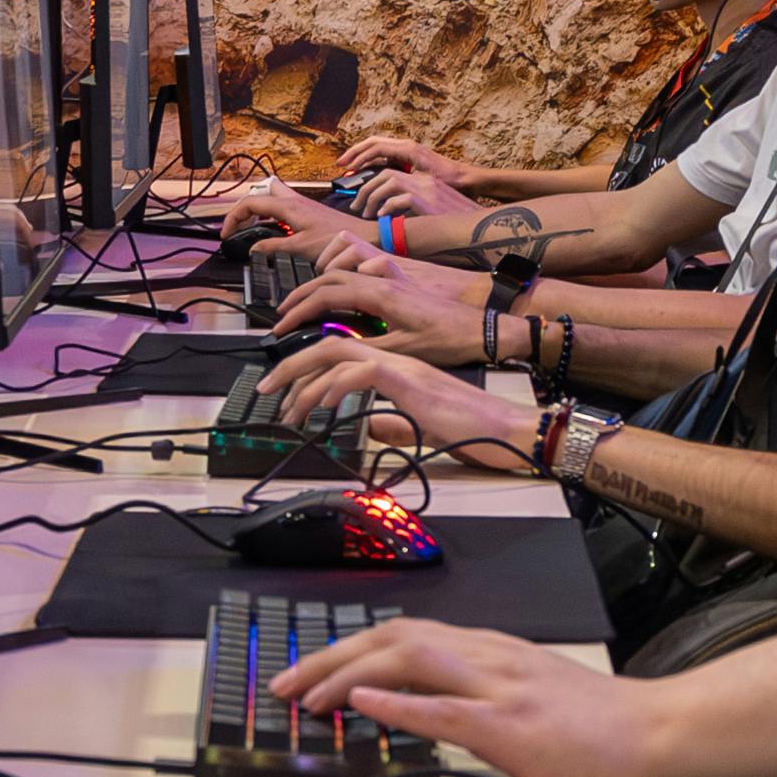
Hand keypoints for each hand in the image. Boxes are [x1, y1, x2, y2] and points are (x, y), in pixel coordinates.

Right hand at [263, 252, 476, 350]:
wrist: (485, 326)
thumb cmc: (452, 339)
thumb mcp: (405, 351)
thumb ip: (366, 347)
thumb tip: (334, 351)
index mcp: (381, 294)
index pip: (326, 294)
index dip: (298, 311)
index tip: (281, 327)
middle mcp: (384, 278)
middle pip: (328, 276)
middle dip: (300, 295)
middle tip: (282, 315)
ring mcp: (392, 275)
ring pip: (343, 267)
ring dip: (317, 281)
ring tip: (303, 300)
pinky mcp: (400, 280)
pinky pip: (361, 265)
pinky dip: (341, 271)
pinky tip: (338, 285)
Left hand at [265, 338, 530, 457]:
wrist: (511, 430)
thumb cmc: (474, 431)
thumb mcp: (420, 427)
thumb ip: (392, 422)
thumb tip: (368, 426)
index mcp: (397, 369)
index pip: (340, 355)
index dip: (306, 372)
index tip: (284, 396)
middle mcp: (396, 360)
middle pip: (329, 346)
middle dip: (290, 367)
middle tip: (265, 391)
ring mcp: (403, 367)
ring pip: (337, 353)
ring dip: (304, 380)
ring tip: (286, 408)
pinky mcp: (410, 381)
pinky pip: (360, 373)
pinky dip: (334, 387)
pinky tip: (321, 408)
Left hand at [287, 624, 662, 776]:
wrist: (651, 729)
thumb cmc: (592, 720)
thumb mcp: (523, 688)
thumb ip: (472, 689)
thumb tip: (415, 705)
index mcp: (485, 648)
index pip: (401, 634)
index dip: (345, 650)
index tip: (304, 672)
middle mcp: (484, 655)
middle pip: (391, 638)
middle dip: (328, 658)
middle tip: (281, 684)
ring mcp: (497, 687)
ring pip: (408, 661)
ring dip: (347, 676)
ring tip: (306, 697)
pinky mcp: (509, 725)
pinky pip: (443, 708)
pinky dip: (396, 704)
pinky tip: (360, 707)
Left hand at [338, 151, 475, 231]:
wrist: (474, 224)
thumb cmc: (450, 221)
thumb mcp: (428, 208)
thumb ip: (407, 205)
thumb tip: (384, 214)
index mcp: (421, 179)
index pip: (389, 170)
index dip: (370, 179)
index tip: (358, 193)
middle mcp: (422, 179)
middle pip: (385, 174)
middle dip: (364, 189)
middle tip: (354, 206)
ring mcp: (425, 188)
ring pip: (388, 182)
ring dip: (371, 198)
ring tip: (364, 214)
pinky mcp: (426, 200)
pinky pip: (398, 199)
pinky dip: (386, 208)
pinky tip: (381, 219)